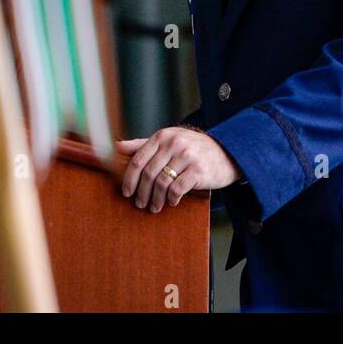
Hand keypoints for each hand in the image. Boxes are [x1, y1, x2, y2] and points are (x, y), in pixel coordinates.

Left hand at [116, 127, 241, 212]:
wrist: (227, 153)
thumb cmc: (193, 148)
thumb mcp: (169, 140)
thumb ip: (143, 144)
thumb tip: (115, 147)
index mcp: (163, 136)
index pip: (138, 159)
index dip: (129, 179)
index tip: (126, 192)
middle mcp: (174, 144)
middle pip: (148, 173)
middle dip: (141, 192)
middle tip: (139, 203)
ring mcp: (187, 157)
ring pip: (161, 183)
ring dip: (155, 199)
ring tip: (154, 207)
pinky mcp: (198, 171)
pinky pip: (177, 189)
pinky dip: (171, 199)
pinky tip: (172, 202)